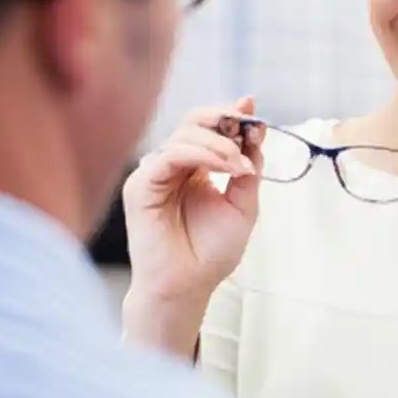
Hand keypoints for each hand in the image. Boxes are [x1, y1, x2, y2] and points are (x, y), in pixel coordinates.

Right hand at [120, 97, 265, 357]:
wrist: (189, 286)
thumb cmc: (211, 252)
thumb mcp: (244, 203)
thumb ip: (249, 167)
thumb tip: (257, 129)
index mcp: (195, 167)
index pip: (208, 128)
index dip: (231, 115)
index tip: (253, 111)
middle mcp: (173, 166)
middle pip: (193, 122)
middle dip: (225, 120)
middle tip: (250, 131)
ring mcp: (155, 173)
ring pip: (184, 135)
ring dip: (220, 143)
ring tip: (242, 165)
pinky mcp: (141, 185)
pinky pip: (170, 155)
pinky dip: (202, 155)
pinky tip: (226, 167)